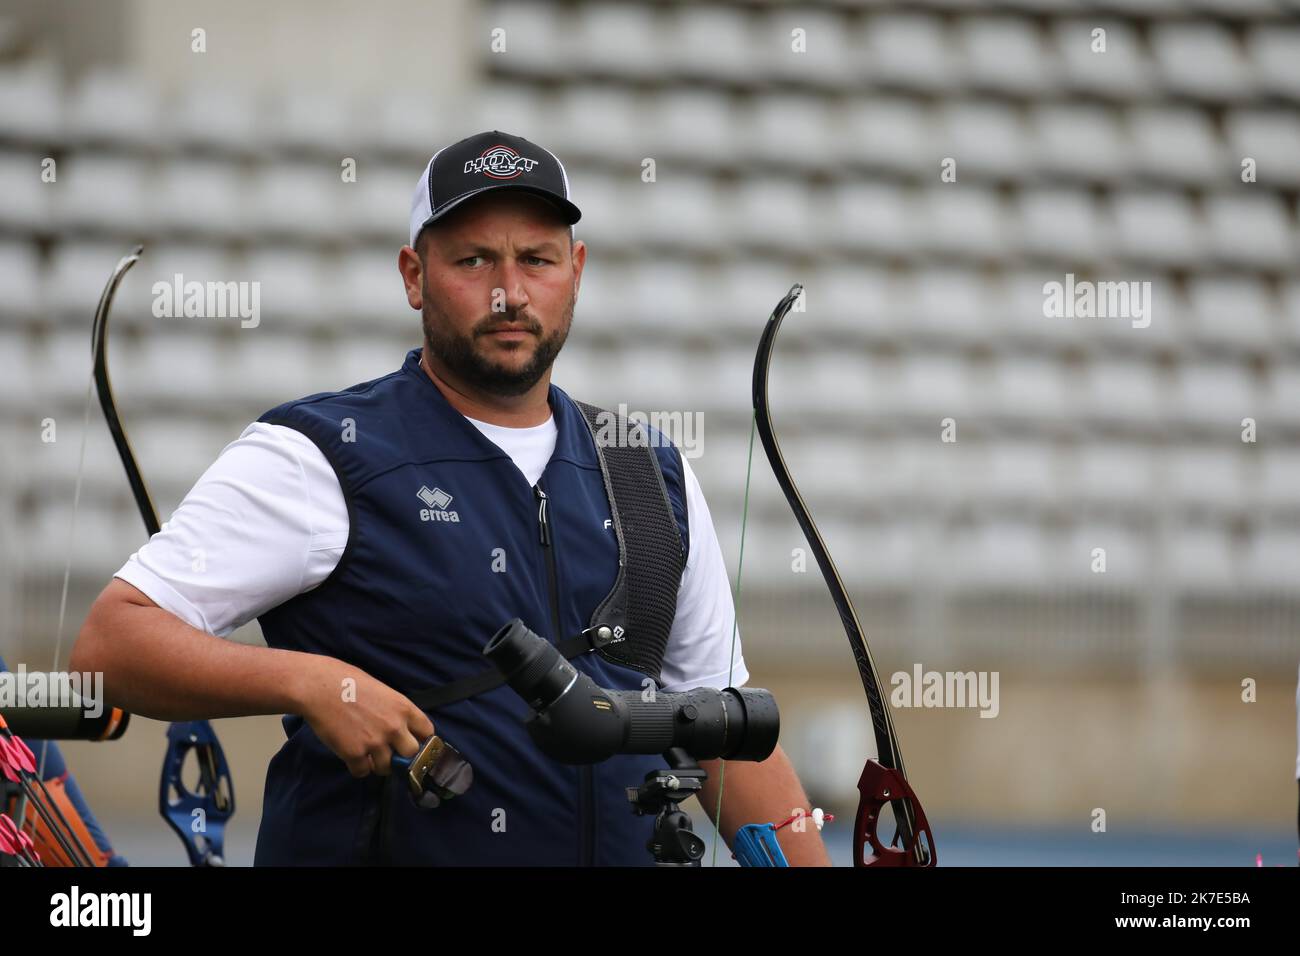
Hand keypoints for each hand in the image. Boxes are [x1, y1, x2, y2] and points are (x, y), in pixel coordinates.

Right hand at [296, 656, 434, 777]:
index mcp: (404, 708)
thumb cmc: (348, 682)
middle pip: (412, 755)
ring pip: (387, 768)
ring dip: (378, 764)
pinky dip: (358, 768)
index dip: (420, 739)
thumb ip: (396, 711)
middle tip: (389, 751)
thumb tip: (403, 728)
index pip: (427, 732)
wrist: (318, 686)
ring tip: (367, 754)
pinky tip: (352, 756)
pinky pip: (363, 772)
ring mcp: (375, 742)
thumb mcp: (383, 691)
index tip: (412, 742)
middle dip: (401, 755)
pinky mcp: (354, 754)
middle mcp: (394, 727)